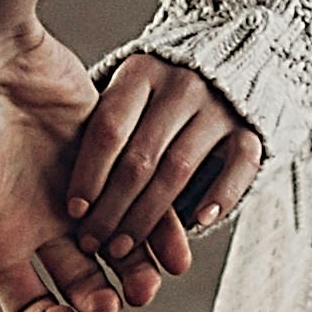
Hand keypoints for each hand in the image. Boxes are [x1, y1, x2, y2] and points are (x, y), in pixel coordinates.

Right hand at [0, 31, 176, 311]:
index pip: (33, 307)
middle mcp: (38, 223)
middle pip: (82, 285)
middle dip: (100, 303)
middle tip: (111, 303)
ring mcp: (77, 189)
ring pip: (118, 249)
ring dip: (135, 275)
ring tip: (147, 284)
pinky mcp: (109, 155)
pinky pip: (143, 201)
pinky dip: (160, 230)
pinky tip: (174, 251)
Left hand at [59, 49, 262, 276]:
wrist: (224, 62)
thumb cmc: (153, 95)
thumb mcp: (125, 93)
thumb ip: (101, 126)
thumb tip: (62, 192)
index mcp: (141, 73)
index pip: (109, 128)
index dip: (89, 174)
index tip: (74, 212)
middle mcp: (181, 86)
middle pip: (141, 157)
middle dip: (113, 208)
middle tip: (94, 243)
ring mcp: (218, 107)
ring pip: (180, 169)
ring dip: (149, 216)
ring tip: (125, 249)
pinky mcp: (249, 130)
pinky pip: (240, 166)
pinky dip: (221, 195)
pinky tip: (198, 223)